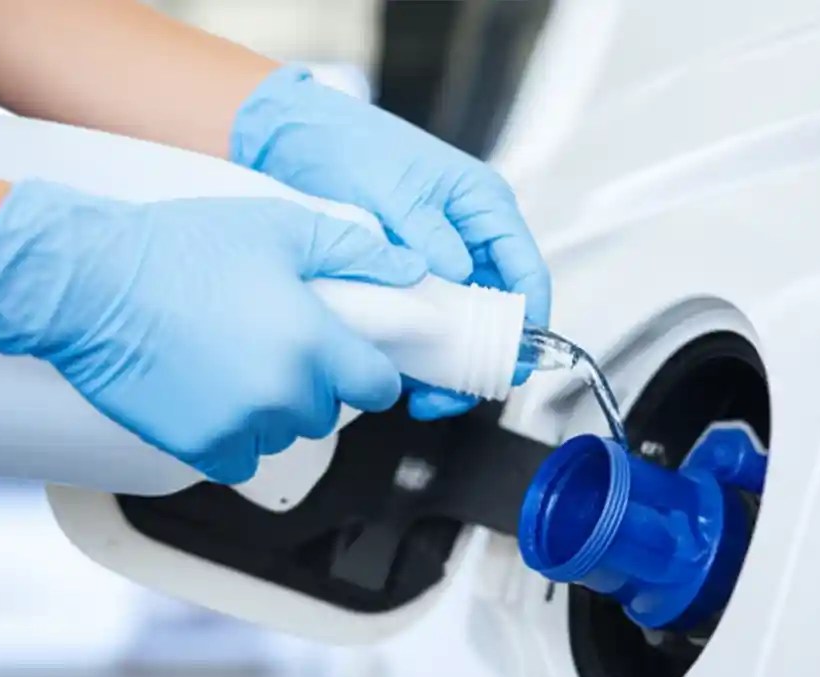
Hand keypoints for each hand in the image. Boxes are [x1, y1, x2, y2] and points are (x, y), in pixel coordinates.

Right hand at [0, 180, 427, 483]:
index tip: (352, 359)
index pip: (378, 387)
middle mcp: (282, 393)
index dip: (368, 371)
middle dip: (311, 382)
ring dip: (270, 409)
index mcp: (311, 341)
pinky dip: (232, 435)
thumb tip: (407, 269)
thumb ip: (351, 251)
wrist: (91, 283)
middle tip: (273, 341)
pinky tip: (209, 391)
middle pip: (327, 411)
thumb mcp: (277, 227)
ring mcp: (239, 426)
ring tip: (233, 360)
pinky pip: (238, 458)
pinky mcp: (198, 447)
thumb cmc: (176, 249)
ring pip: (283, 435)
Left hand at [230, 65, 551, 419]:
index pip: (526, 274)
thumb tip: (455, 275)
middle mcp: (468, 237)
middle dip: (478, 360)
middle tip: (447, 394)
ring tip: (417, 393)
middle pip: (496, 314)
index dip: (528, 326)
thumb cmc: (348, 143)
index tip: (511, 366)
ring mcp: (436, 260)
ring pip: (458, 326)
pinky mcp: (404, 277)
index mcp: (483, 207)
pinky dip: (414, 351)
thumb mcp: (393, 187)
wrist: (292, 139)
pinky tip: (396, 370)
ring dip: (443, 364)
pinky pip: (422, 323)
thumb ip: (428, 232)